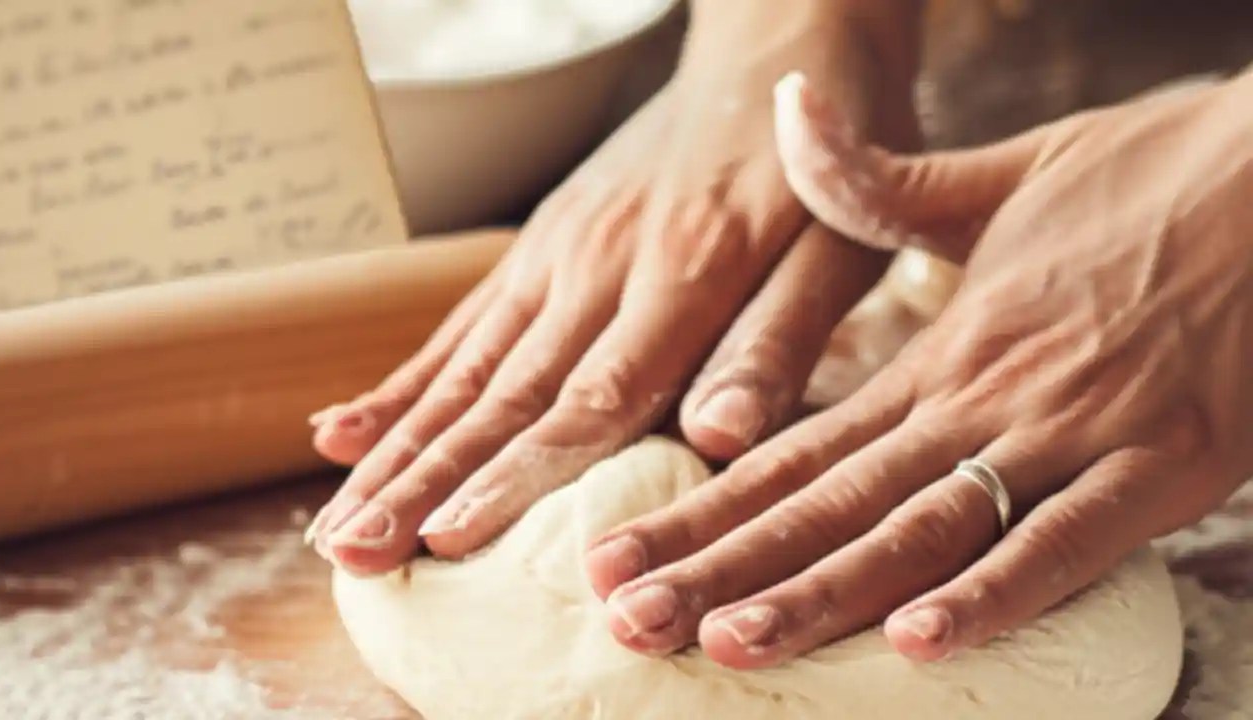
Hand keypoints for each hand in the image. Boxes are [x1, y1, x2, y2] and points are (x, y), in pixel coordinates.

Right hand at [303, 0, 922, 574]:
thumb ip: (774, 344)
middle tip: (351, 552)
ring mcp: (558, 253)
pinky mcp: (541, 244)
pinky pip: (463, 325)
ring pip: (464, 369)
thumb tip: (717, 439)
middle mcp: (598, 266)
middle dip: (421, 481)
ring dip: (396, 449)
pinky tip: (340, 430)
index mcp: (682, 278)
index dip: (513, 476)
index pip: (587, 400)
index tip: (443, 542)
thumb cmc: (819, 172)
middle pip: (500, 395)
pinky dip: (402, 385)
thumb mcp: (836, 252)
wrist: (776, 45)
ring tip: (336, 524)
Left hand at [585, 71, 1252, 667]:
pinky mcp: (1161, 463)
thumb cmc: (1151, 178)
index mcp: (937, 354)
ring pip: (918, 530)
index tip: (618, 553)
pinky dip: (994, 591)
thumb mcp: (994, 180)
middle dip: (721, 568)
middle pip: (825, 505)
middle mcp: (978, 402)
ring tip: (728, 640)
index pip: (791, 451)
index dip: (700, 508)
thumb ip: (876, 182)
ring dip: (820, 592)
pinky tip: (919, 642)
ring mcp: (1065, 434)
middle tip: (630, 617)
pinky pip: (1066, 541)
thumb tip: (787, 114)